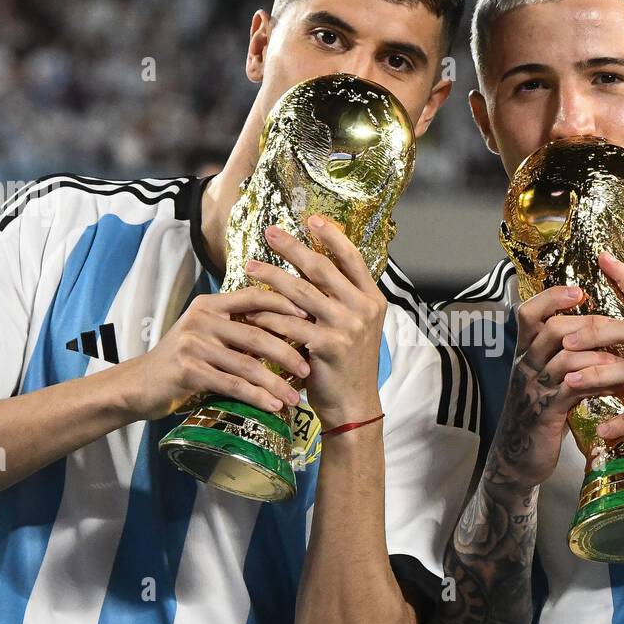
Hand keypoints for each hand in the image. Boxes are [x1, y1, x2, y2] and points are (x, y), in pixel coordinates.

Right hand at [119, 289, 311, 420]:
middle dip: (287, 352)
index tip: (310, 318)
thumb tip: (281, 332)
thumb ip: (233, 328)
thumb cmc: (180, 361)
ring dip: (275, 383)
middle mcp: (201, 319)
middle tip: (309, 369)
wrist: (139, 385)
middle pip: (256, 333)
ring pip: (247, 364)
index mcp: (209, 305)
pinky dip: (256, 397)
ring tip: (296, 398)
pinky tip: (273, 406)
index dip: (284, 304)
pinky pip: (232, 384)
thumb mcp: (205, 334)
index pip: (254, 296)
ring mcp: (194, 344)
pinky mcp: (188, 371)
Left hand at [244, 216, 386, 428]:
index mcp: (373, 299)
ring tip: (250, 267)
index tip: (311, 218)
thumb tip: (311, 269)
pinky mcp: (327, 345)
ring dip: (271, 277)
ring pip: (301, 292)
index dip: (332, 235)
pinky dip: (268, 317)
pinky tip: (252, 313)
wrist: (354, 405)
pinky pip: (290, 324)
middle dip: (293, 247)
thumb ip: (341, 300)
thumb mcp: (356, 327)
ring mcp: (347, 326)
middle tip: (270, 233)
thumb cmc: (349, 365)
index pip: (353, 258)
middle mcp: (363, 309)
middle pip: (322, 268)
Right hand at [485, 285, 621, 492]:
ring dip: (600, 354)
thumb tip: (598, 339)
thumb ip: (563, 361)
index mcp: (524, 355)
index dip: (551, 297)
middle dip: (589, 325)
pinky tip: (616, 386)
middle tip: (617, 328)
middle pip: (552, 329)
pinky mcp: (545, 412)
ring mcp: (533, 388)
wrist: (517, 460)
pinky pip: (574, 388)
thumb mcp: (546, 383)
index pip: (528, 314)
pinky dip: (598, 383)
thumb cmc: (537, 418)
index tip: (579, 291)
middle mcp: (524, 366)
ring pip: (566, 357)